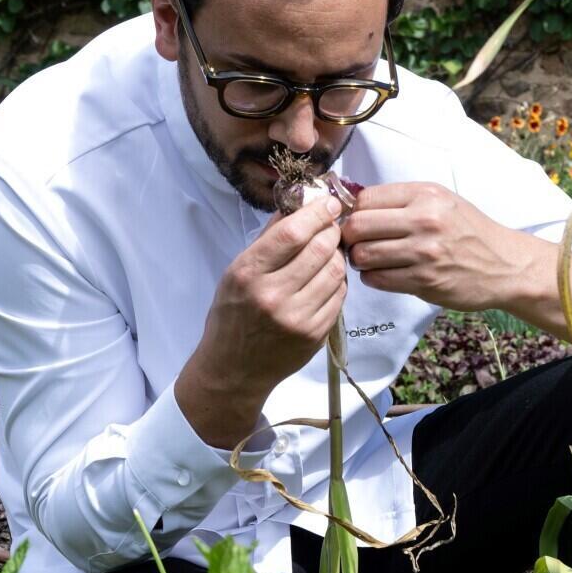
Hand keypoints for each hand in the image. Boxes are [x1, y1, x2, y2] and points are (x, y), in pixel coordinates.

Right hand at [176, 195, 347, 447]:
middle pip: (321, 249)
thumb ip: (268, 239)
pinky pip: (338, 296)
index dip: (317, 213)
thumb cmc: (232, 314)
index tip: (329, 203)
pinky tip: (327, 279)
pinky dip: (337, 282)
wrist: (233, 369)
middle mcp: (273, 295)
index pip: (293, 233)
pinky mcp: (315, 334)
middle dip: (331, 232)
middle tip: (332, 226)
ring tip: (329, 252)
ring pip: (335, 272)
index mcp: (248, 274)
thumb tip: (297, 205)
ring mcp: (297, 318)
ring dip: (337, 256)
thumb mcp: (237, 272)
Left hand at [337, 180, 530, 311]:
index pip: (365, 199)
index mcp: (426, 194)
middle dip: (350, 237)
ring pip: (363, 255)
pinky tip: (384, 273)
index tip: (357, 220)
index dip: (353, 211)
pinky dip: (373, 278)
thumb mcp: (442, 201)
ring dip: (359, 260)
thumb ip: (402, 200)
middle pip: (358, 226)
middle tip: (356, 243)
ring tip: (370, 259)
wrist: (505, 265)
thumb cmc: (469, 231)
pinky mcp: (425, 281)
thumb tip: (353, 203)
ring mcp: (425, 253)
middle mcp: (425, 220)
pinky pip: (378, 279)